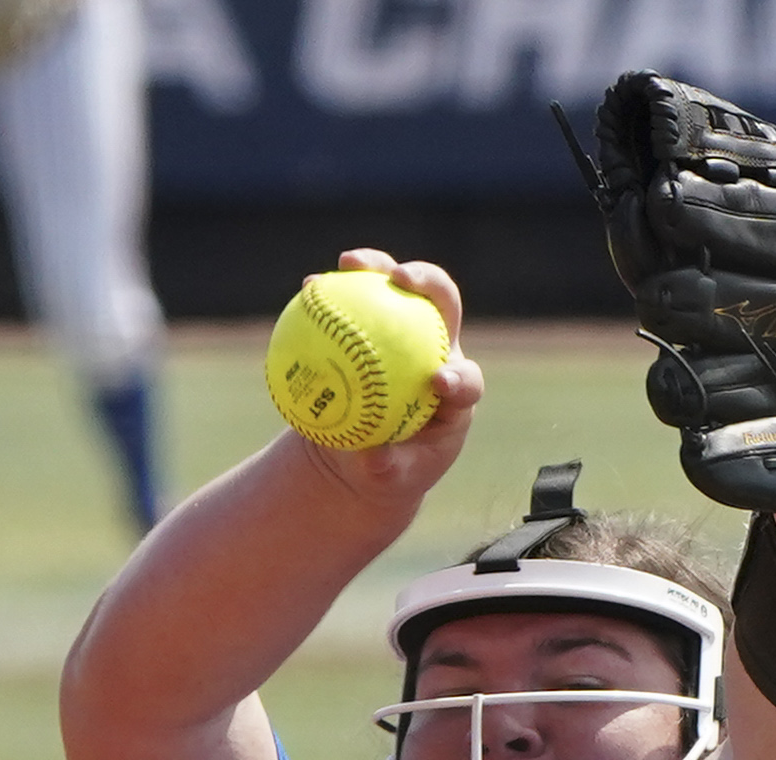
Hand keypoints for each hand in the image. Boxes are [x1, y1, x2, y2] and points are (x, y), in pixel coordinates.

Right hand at [292, 250, 483, 512]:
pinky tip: (308, 285)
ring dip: (377, 265)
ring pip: (399, 287)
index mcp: (454, 391)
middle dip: (429, 283)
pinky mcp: (373, 321)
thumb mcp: (387, 481)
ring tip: (348, 263)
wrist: (362, 452)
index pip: (466, 380)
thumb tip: (371, 459)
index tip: (437, 382)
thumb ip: (385, 471)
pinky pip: (354, 299)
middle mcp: (435, 350)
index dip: (458, 377)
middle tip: (402, 281)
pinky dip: (333, 290)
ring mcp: (405, 329)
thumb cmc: (386, 471)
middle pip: (444, 305)